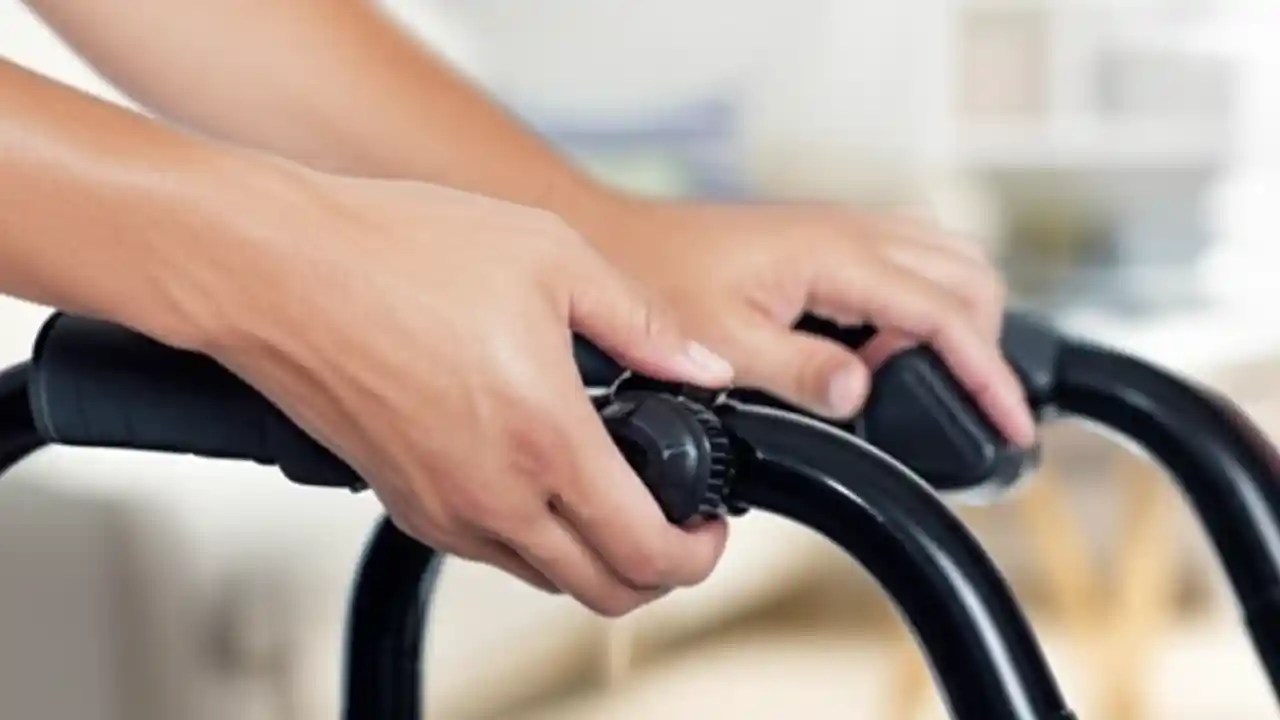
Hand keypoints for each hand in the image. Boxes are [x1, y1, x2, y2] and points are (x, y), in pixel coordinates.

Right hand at [178, 171, 733, 615]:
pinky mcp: (401, 502)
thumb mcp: (552, 258)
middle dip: (657, 574)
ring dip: (592, 559)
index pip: (646, 552)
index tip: (711, 526)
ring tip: (610, 499)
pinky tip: (538, 478)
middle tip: (674, 529)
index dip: (699, 553)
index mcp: (545, 437)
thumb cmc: (393, 252)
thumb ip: (644, 325)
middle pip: (602, 592)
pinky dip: (531, 540)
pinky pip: (487, 551)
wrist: (277, 269)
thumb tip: (703, 366)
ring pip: (544, 580)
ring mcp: (442, 508)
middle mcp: (493, 494)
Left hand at [588, 199, 1033, 445]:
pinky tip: (886, 349)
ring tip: (918, 382)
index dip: (989, 376)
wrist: (619, 242)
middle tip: (957, 407)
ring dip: (957, 320)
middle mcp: (854, 230)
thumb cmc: (659, 283)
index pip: (947, 313)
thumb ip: (798, 371)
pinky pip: (913, 258)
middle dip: (982, 346)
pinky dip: (926, 302)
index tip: (1011, 427)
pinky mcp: (832, 237)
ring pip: (950, 260)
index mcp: (837, 255)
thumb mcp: (724, 345)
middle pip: (970, 278)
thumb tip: (861, 394)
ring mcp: (846, 227)